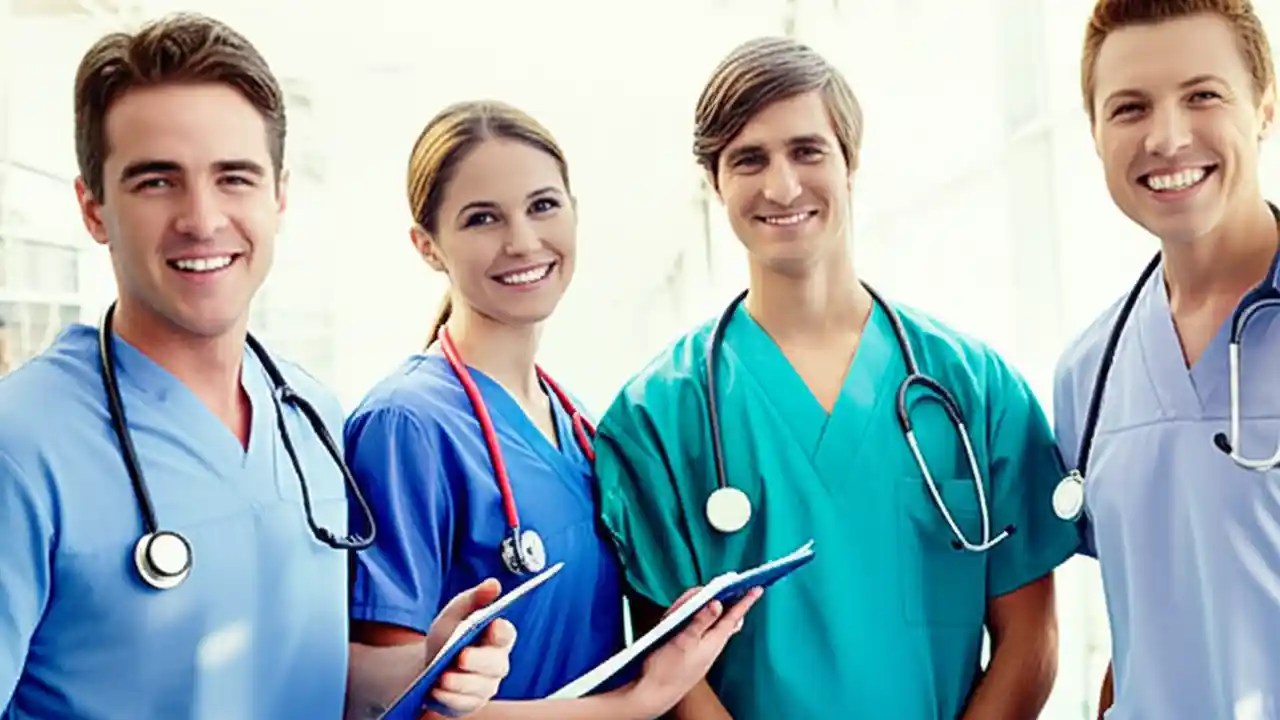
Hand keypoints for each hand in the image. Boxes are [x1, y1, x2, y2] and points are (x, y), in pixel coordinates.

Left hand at [422, 579, 517, 716]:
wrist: (427, 667)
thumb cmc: (448, 637)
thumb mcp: (455, 614)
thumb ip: (474, 598)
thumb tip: (493, 584)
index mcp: (497, 639)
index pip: (506, 635)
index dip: (501, 631)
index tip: (494, 625)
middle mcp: (497, 664)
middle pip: (495, 665)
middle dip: (478, 661)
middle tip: (461, 657)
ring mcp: (485, 687)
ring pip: (478, 688)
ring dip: (460, 683)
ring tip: (442, 678)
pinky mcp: (469, 705)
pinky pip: (463, 704)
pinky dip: (448, 698)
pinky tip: (435, 691)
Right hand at [630, 586, 762, 716]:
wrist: (652, 694)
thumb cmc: (667, 670)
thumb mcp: (684, 641)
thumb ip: (701, 621)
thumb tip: (717, 603)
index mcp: (713, 640)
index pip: (733, 616)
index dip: (745, 602)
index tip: (758, 589)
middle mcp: (709, 643)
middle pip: (724, 618)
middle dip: (729, 602)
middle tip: (733, 588)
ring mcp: (699, 648)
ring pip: (710, 623)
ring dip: (709, 608)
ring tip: (707, 594)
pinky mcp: (687, 650)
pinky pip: (697, 629)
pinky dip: (695, 617)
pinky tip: (687, 612)